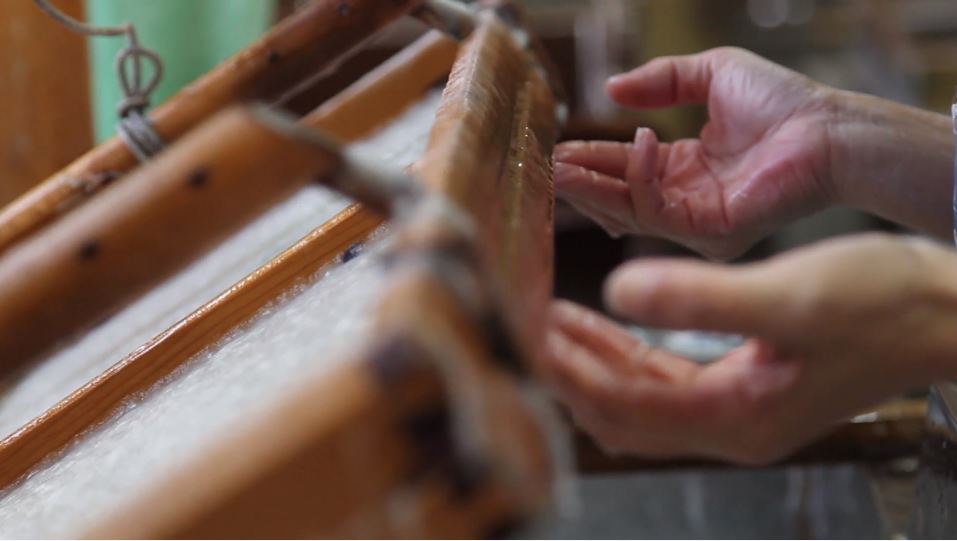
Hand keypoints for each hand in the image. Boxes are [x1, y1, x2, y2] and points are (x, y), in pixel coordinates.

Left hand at [541, 234, 956, 463]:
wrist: (944, 313)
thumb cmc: (882, 305)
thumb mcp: (788, 296)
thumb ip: (700, 301)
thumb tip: (615, 293)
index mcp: (737, 417)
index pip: (624, 408)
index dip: (569, 373)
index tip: (525, 333)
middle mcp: (731, 425)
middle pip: (621, 413)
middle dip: (570, 372)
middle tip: (525, 325)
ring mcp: (738, 408)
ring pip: (639, 396)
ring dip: (593, 361)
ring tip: (549, 317)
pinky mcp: (746, 384)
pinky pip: (665, 379)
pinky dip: (627, 352)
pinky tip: (602, 320)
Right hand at [554, 47, 838, 258]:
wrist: (826, 126)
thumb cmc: (783, 101)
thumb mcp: (710, 75)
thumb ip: (661, 80)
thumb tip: (611, 88)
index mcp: (686, 168)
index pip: (627, 169)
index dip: (593, 158)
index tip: (560, 149)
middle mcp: (687, 200)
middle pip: (620, 197)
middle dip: (583, 180)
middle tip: (549, 165)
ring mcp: (698, 222)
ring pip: (630, 211)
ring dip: (595, 186)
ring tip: (564, 165)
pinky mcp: (711, 234)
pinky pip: (659, 212)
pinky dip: (642, 179)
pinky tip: (639, 145)